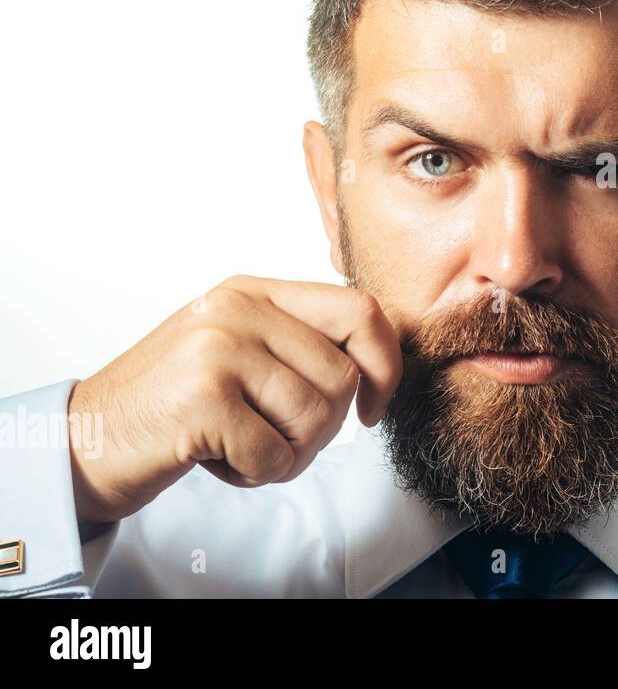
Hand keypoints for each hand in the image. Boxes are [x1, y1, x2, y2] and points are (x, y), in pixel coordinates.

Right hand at [67, 275, 402, 522]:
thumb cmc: (172, 404)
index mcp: (255, 292)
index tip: (372, 407)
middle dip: (324, 429)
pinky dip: (255, 473)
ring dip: (288, 454)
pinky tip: (216, 460)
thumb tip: (382, 361)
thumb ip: (300, 344)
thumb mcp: (238, 350)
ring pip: (316, 419)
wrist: (84, 440)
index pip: (361, 311)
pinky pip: (275, 454)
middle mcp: (238, 310)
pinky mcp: (202, 399)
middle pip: (343, 377)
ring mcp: (218, 350)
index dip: (385, 366)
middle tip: (276, 439)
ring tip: (240, 446)